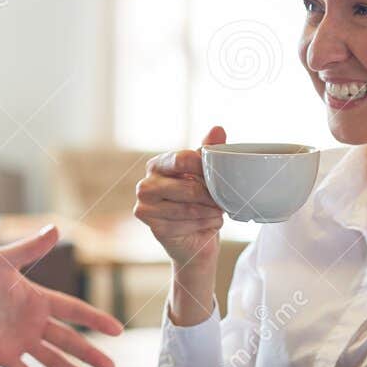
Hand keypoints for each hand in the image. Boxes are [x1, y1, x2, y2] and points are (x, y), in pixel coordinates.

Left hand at [0, 227, 123, 366]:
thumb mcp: (1, 260)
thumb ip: (29, 249)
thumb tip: (55, 228)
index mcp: (36, 300)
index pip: (73, 310)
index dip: (95, 319)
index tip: (117, 330)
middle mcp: (32, 323)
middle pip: (69, 341)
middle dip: (91, 355)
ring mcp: (19, 342)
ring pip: (54, 362)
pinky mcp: (2, 357)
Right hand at [133, 126, 226, 271]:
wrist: (196, 237)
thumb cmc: (199, 202)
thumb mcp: (206, 174)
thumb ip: (210, 151)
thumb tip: (218, 129)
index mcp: (158, 164)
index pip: (183, 159)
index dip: (205, 168)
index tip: (219, 177)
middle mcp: (146, 184)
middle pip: (187, 186)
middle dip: (210, 196)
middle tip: (221, 200)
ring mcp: (145, 206)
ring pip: (188, 207)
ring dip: (209, 212)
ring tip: (216, 212)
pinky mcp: (152, 227)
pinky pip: (184, 224)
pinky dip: (202, 225)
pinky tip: (207, 223)